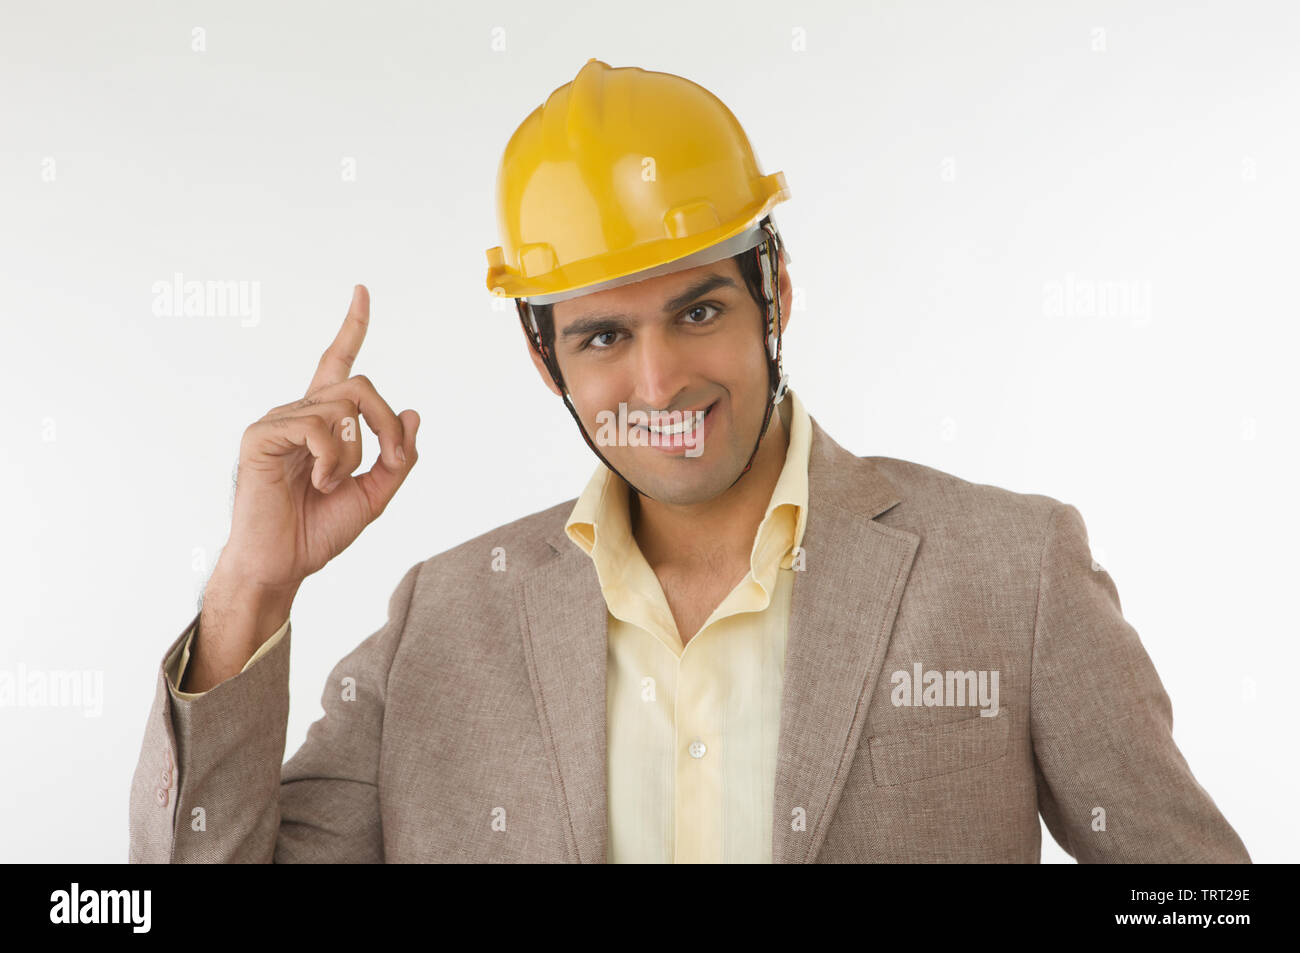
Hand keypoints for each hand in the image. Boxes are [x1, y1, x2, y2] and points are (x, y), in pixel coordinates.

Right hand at [216, 284, 419, 596]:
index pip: (337, 364)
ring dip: (355, 452)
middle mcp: (299, 413)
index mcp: (322, 423)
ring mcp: (278, 421)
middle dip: (386, 424)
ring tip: (334, 484)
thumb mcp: (376, 494)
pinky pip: (317, 427)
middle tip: (390, 461)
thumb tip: (412, 413)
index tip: (361, 292)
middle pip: (359, 385)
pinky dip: (332, 459)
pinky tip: (319, 483)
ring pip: (343, 407)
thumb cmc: (319, 530)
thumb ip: (399, 457)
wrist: (283, 564)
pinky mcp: (261, 436)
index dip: (351, 327)